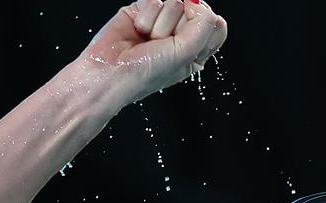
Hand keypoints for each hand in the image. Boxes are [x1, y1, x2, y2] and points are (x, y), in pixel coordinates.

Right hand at [79, 0, 226, 106]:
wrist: (109, 72)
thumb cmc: (147, 73)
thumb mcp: (187, 55)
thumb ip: (203, 25)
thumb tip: (197, 2)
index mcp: (197, 50)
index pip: (216, 24)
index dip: (204, 24)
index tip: (187, 39)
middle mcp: (181, 34)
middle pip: (196, 9)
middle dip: (178, 27)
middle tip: (162, 45)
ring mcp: (161, 20)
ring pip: (175, 0)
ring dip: (160, 23)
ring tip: (147, 39)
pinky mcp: (142, 9)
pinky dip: (146, 14)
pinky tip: (137, 30)